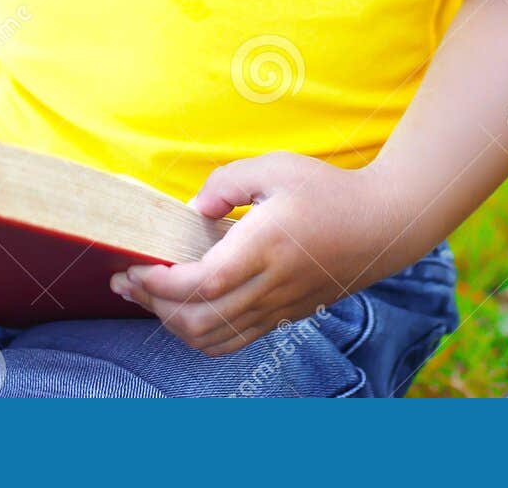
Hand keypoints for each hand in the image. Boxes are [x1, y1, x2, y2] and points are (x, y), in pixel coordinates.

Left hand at [112, 151, 400, 357]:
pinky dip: (201, 333)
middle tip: (125, 280)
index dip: (161, 285)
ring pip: (215, 339)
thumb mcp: (275, 166)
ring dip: (173, 324)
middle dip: (154, 307)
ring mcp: (279, 308)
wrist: (381, 225)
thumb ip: (228, 183)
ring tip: (148, 297)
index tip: (133, 268)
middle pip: (201, 321)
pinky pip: (235, 340)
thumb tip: (194, 210)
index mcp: (265, 248)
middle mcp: (270, 287)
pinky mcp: (285, 316)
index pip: (203, 283)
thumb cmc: (327, 190)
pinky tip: (186, 309)